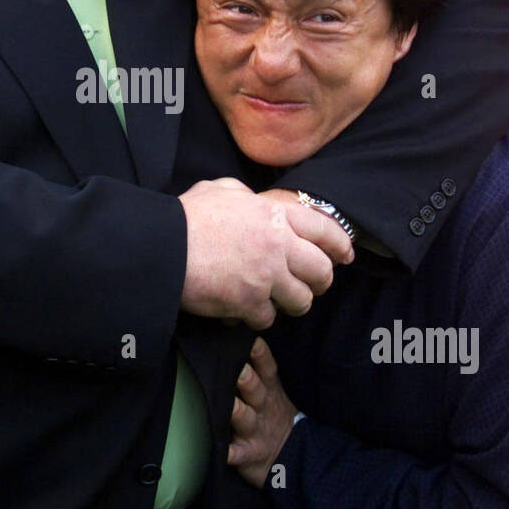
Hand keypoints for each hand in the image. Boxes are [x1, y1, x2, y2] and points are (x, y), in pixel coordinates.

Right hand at [179, 179, 352, 330]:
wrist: (162, 247)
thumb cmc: (186, 217)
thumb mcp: (220, 189)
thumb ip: (244, 196)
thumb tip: (250, 201)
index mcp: (274, 215)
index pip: (324, 229)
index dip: (339, 245)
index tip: (346, 255)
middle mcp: (278, 245)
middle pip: (321, 272)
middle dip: (319, 282)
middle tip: (312, 285)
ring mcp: (266, 276)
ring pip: (301, 301)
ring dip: (291, 303)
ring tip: (277, 301)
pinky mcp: (249, 303)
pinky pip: (268, 319)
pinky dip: (257, 317)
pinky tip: (243, 310)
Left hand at [227, 337, 297, 487]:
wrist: (290, 456)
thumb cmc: (272, 415)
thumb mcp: (273, 391)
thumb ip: (257, 368)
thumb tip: (235, 339)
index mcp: (269, 390)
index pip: (266, 368)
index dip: (260, 354)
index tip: (252, 340)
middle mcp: (262, 407)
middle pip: (255, 390)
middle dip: (247, 379)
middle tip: (240, 370)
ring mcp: (256, 430)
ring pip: (246, 419)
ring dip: (238, 411)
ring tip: (232, 405)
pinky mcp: (249, 454)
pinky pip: (239, 454)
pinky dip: (232, 454)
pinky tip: (224, 453)